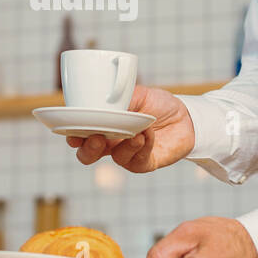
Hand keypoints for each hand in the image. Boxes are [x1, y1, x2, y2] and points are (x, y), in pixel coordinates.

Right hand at [67, 84, 194, 171]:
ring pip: (114, 159)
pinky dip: (142, 146)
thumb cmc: (158, 104)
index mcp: (103, 124)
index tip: (72, 134)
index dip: (72, 136)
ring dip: (123, 145)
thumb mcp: (138, 93)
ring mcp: (127, 154)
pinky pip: (137, 160)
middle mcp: (111, 142)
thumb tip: (106, 104)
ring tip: (135, 133)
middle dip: (88, 150)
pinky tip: (147, 135)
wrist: (186, 116)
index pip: (80, 133)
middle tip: (98, 139)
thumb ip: (121, 99)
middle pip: (88, 154)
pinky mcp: (143, 163)